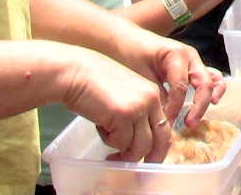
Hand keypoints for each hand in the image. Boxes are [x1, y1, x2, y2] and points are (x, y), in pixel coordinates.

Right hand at [61, 47, 171, 162]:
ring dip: (126, 154)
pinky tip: (100, 129)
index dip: (157, 144)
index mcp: (153, 93)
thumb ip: (136, 112)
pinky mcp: (123, 116)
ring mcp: (139, 107)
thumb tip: (138, 141)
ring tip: (112, 153)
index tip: (148, 155)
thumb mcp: (124, 94)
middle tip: (141, 170)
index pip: (164, 125)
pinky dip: (110, 143)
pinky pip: (121, 143)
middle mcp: (151, 99)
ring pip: (141, 146)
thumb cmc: (94, 82)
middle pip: (162, 138)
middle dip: (153, 158)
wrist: (76, 72)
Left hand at [113, 28, 224, 129]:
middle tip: (188, 125)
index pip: (181, 87)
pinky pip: (209, 77)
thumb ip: (157, 96)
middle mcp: (190, 56)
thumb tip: (165, 120)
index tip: (165, 123)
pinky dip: (214, 89)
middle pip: (203, 84)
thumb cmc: (130, 53)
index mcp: (176, 55)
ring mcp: (193, 60)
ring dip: (207, 100)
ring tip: (198, 117)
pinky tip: (212, 102)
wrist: (125, 38)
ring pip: (211, 80)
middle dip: (198, 107)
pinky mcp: (192, 66)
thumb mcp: (141, 75)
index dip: (175, 107)